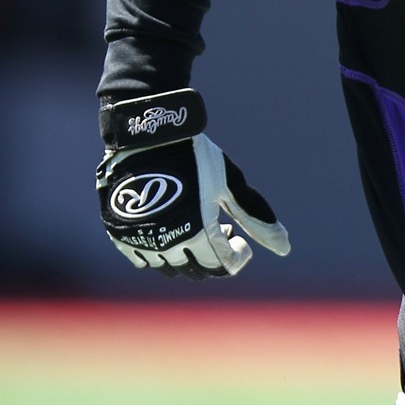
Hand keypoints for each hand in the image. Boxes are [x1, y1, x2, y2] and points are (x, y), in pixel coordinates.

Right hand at [96, 93, 289, 279]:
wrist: (147, 134)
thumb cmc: (195, 157)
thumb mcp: (230, 185)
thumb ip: (255, 218)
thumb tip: (285, 248)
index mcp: (199, 232)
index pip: (224, 267)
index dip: (238, 256)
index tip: (239, 239)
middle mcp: (168, 242)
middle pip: (197, 271)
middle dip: (215, 256)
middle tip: (221, 231)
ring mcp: (141, 240)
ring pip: (170, 268)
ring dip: (188, 256)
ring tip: (196, 228)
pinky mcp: (119, 234)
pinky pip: (143, 260)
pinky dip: (161, 253)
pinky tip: (171, 230)